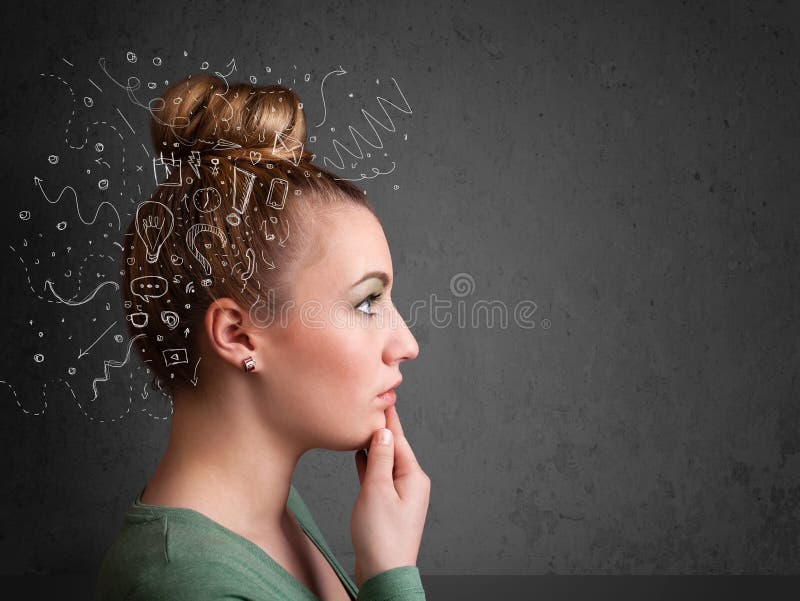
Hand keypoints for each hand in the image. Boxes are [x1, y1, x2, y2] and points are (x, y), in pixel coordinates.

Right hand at [350, 405, 430, 586]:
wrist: (384, 573)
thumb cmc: (381, 536)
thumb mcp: (376, 491)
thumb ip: (378, 459)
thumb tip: (383, 433)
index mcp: (413, 476)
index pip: (398, 438)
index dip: (388, 417)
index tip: (383, 395)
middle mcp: (411, 483)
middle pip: (393, 448)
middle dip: (380, 428)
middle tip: (369, 405)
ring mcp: (401, 495)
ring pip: (385, 462)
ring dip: (373, 446)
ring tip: (362, 425)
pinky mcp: (389, 506)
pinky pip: (379, 477)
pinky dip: (370, 464)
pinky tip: (361, 456)